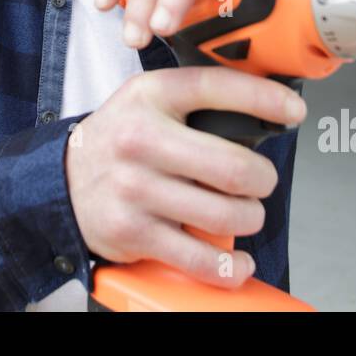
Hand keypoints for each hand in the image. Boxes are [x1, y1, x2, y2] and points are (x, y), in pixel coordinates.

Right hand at [65, 65, 305, 287]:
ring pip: (225, 214)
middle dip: (264, 180)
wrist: (62, 181)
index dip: (264, 99)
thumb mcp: (149, 100)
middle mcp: (140, 139)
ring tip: (244, 213)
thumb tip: (269, 107)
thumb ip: (199, 99)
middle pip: (233, 167)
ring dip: (250, 218)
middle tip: (261, 181)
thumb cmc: (120, 140)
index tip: (293, 111)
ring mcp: (135, 189)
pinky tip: (236, 262)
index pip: (214, 87)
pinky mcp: (133, 232)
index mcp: (149, 97)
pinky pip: (201, 258)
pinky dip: (230, 267)